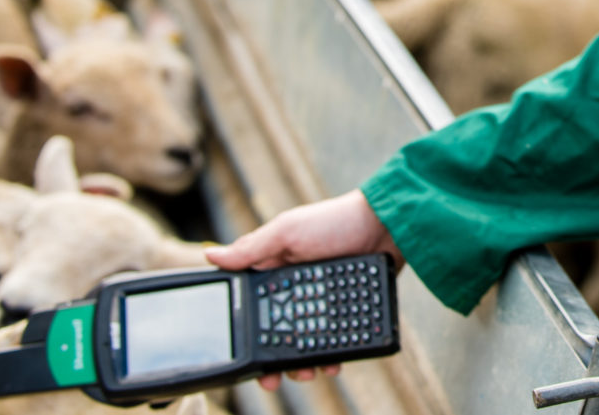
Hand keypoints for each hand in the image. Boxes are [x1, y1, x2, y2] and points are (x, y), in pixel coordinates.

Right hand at [205, 189, 403, 389]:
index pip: (255, 308)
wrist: (388, 223)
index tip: (248, 358)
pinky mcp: (347, 306)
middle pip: (280, 331)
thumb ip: (251, 248)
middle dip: (276, 357)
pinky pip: (336, 336)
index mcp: (277, 270)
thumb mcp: (288, 231)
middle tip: (277, 377)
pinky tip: (332, 363)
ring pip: (306, 339)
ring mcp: (324, 298)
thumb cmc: (335, 220)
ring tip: (309, 373)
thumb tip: (210, 257)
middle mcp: (298, 287)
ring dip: (303, 361)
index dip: (251, 333)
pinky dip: (332, 353)